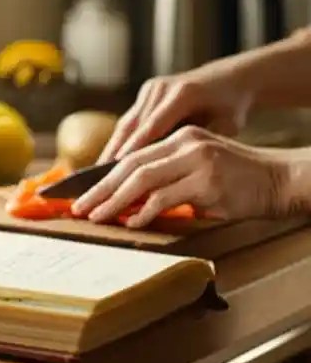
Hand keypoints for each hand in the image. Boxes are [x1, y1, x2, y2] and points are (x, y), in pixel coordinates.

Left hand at [73, 126, 297, 227]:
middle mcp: (186, 143)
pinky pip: (164, 198)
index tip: (82, 194)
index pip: (132, 156)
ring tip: (97, 218)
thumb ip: (168, 179)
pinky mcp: (207, 181)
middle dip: (100, 189)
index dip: (103, 176)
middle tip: (79, 208)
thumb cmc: (240, 181)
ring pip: (141, 180)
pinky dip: (144, 213)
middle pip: (129, 165)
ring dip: (114, 202)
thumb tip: (129, 203)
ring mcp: (197, 160)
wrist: (282, 180)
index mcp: (181, 138)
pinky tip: (132, 224)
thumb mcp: (200, 172)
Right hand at [98, 64, 253, 163]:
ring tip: (96, 176)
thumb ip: (200, 145)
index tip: (116, 173)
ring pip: (125, 124)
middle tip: (98, 180)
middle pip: (131, 126)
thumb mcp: (227, 126)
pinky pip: (130, 122)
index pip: (152, 127)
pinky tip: (110, 163)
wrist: (231, 78)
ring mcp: (151, 89)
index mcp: (183, 94)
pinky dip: (120, 142)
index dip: (133, 151)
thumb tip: (174, 171)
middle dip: (113, 154)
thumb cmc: (233, 106)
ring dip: (110, 150)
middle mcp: (161, 89)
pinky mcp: (145, 94)